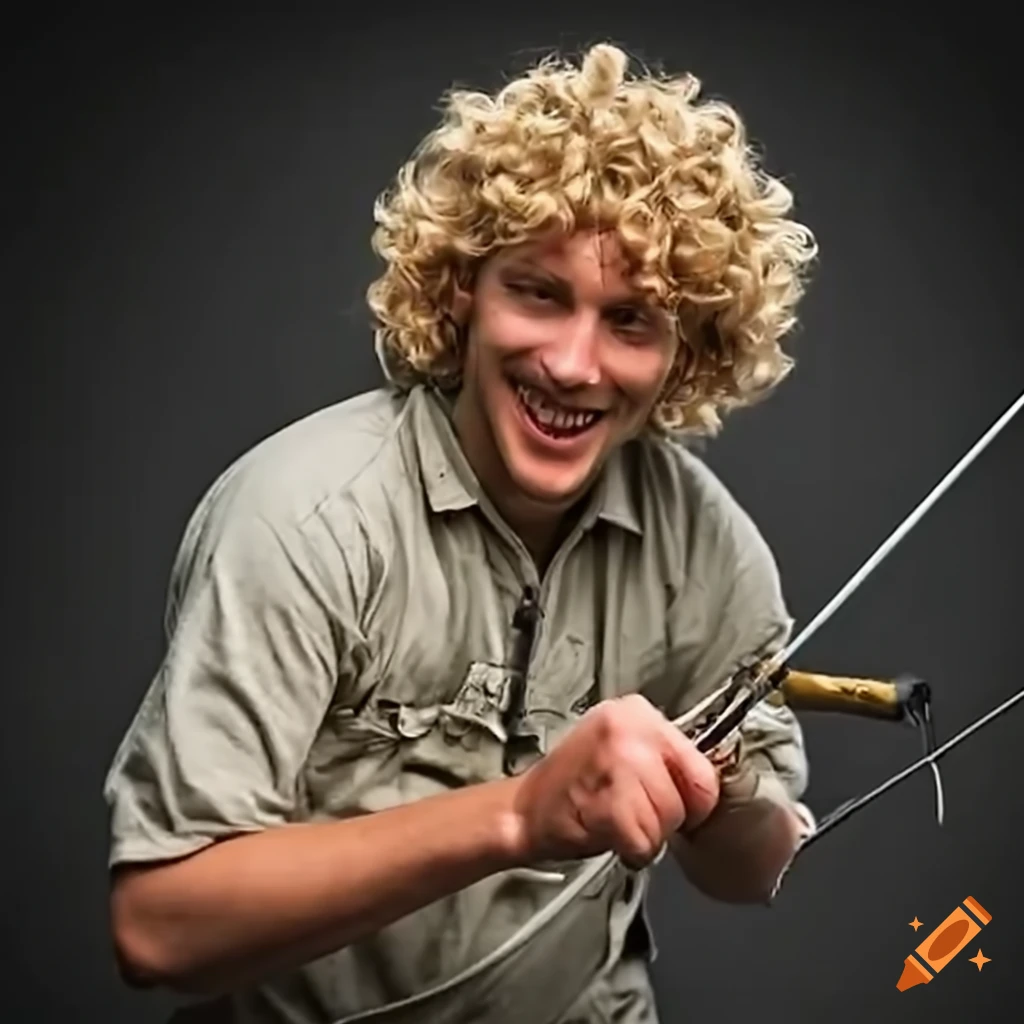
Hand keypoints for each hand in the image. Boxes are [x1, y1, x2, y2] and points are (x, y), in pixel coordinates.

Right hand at [509, 694, 719, 869]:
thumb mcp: (622, 749)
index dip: (686, 796)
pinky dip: (631, 851)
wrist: (524, 811)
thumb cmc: (574, 786)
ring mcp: (620, 761)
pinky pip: (646, 843)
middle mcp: (630, 727)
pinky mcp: (610, 801)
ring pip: (669, 821)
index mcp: (637, 710)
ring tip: (614, 818)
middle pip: (689, 796)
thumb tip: (707, 778)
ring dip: (645, 835)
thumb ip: (662, 755)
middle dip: (664, 817)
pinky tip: (607, 833)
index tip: (655, 797)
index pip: (701, 766)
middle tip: (626, 808)